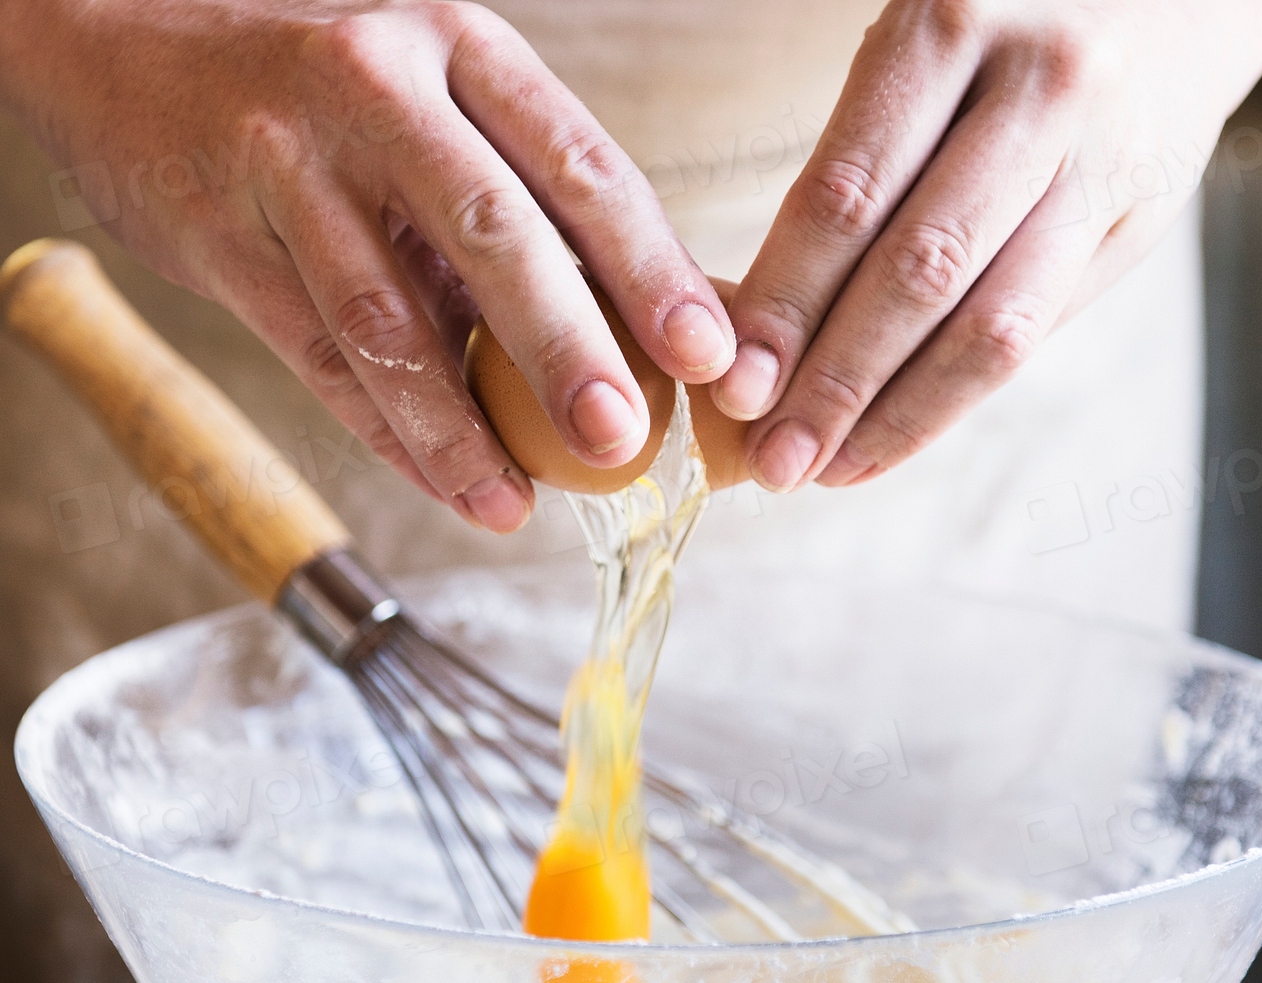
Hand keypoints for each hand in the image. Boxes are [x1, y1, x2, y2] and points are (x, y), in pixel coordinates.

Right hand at [1, 0, 734, 530]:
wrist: (129, 46)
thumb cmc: (329, 95)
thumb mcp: (445, 108)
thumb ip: (544, 207)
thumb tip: (675, 323)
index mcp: (462, 49)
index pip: (581, 165)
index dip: (650, 269)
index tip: (706, 356)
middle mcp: (376, 88)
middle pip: (489, 232)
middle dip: (562, 348)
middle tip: (617, 441)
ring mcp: (285, 158)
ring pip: (385, 315)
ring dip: (457, 425)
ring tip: (514, 502)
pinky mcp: (217, 233)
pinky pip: (315, 354)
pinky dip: (384, 431)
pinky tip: (440, 481)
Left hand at [713, 0, 1261, 491]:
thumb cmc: (993, 38)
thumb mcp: (914, 55)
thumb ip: (856, 172)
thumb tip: (763, 335)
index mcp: (951, 27)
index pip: (847, 196)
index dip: (786, 304)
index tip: (734, 389)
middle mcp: (1041, 88)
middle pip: (920, 272)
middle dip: (835, 383)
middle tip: (773, 462)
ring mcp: (1103, 159)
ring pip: (991, 324)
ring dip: (897, 415)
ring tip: (825, 470)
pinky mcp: (1138, 220)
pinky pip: (1036, 333)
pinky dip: (953, 402)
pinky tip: (890, 441)